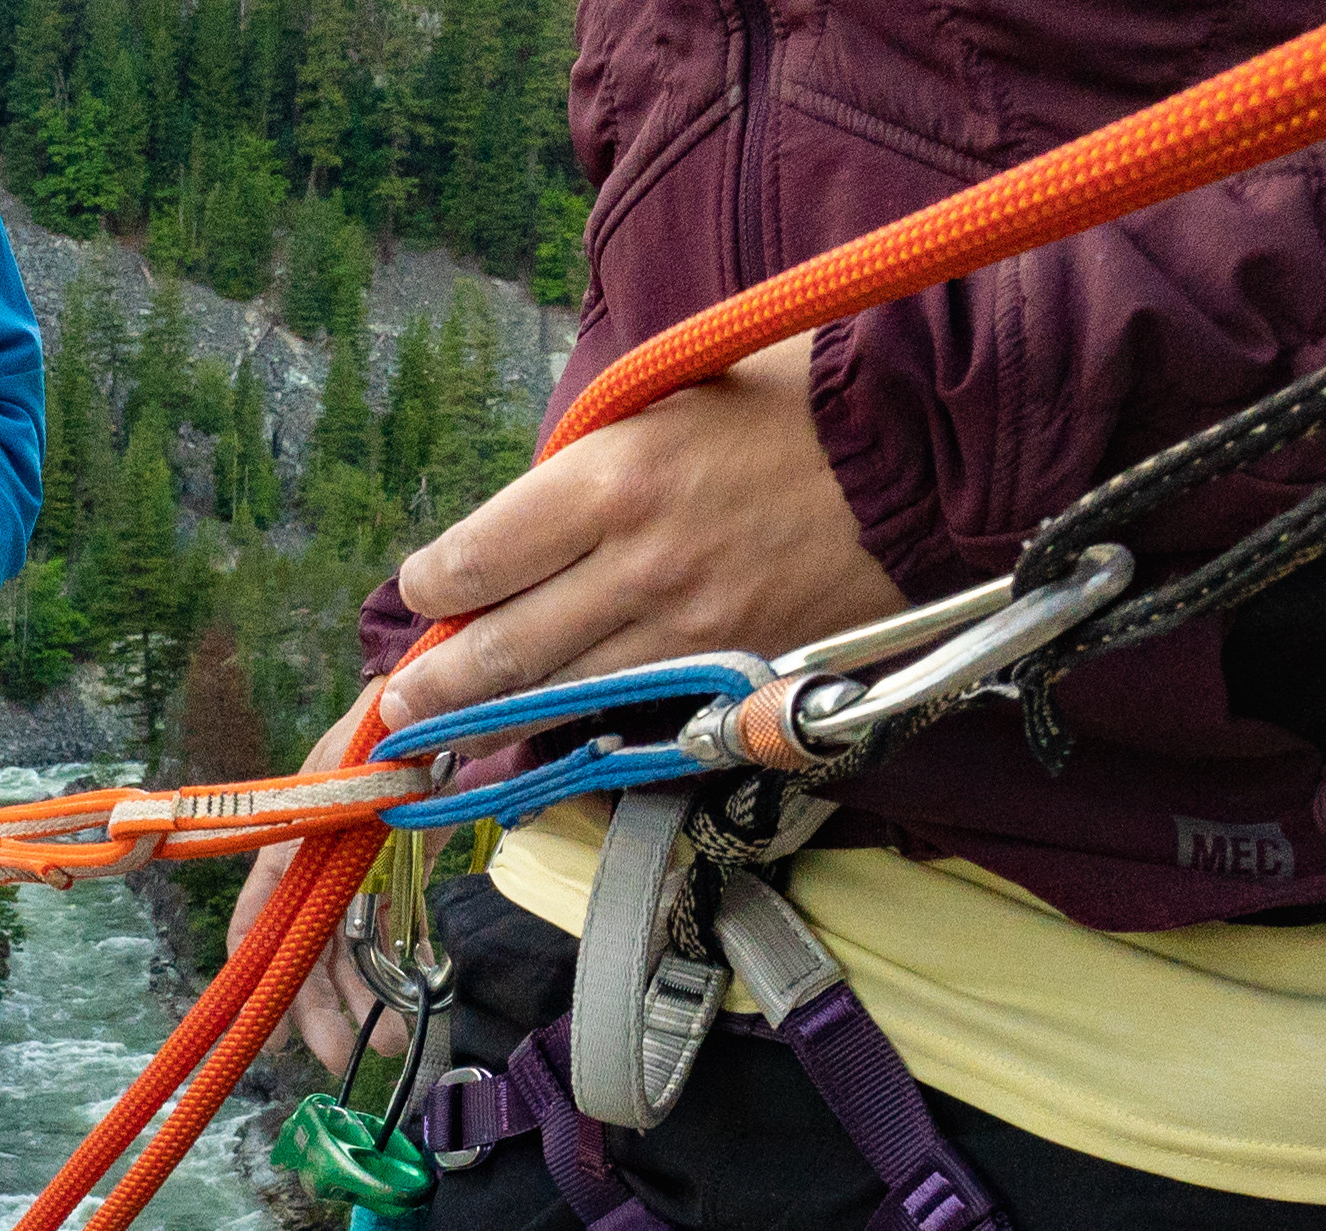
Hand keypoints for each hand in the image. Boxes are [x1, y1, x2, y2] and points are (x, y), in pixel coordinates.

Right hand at [229, 683, 389, 1078]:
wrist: (441, 695)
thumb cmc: (401, 714)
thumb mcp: (380, 740)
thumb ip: (373, 770)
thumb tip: (381, 799)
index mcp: (296, 827)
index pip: (261, 908)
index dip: (258, 968)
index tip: (271, 1026)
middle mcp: (314, 855)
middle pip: (301, 945)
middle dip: (320, 1006)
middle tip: (350, 1055)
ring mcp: (351, 867)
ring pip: (342, 948)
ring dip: (361, 997)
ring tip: (392, 1042)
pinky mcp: (391, 871)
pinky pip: (380, 930)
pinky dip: (391, 966)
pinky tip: (412, 995)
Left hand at [376, 334, 908, 732]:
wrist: (932, 451)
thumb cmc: (803, 399)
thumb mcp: (676, 396)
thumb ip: (599, 459)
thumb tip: (536, 512)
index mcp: (612, 478)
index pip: (482, 555)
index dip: (435, 584)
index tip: (423, 592)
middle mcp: (637, 566)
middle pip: (506, 648)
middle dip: (436, 686)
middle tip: (394, 711)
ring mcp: (692, 634)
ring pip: (566, 696)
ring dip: (496, 722)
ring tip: (443, 741)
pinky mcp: (743, 677)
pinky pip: (648, 716)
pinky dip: (595, 729)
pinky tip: (559, 738)